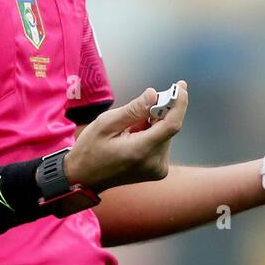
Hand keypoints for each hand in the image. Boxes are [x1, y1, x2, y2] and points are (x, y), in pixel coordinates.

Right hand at [66, 81, 188, 193]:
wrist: (84, 178)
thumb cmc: (90, 150)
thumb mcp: (105, 124)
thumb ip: (133, 110)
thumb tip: (154, 94)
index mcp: (141, 151)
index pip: (171, 125)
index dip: (179, 104)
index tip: (181, 86)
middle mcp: (154, 163)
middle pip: (167, 127)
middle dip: (158, 112)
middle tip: (141, 105)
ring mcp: (157, 169)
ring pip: (164, 134)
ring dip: (152, 124)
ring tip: (128, 129)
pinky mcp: (158, 170)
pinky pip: (161, 142)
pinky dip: (151, 134)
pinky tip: (133, 137)